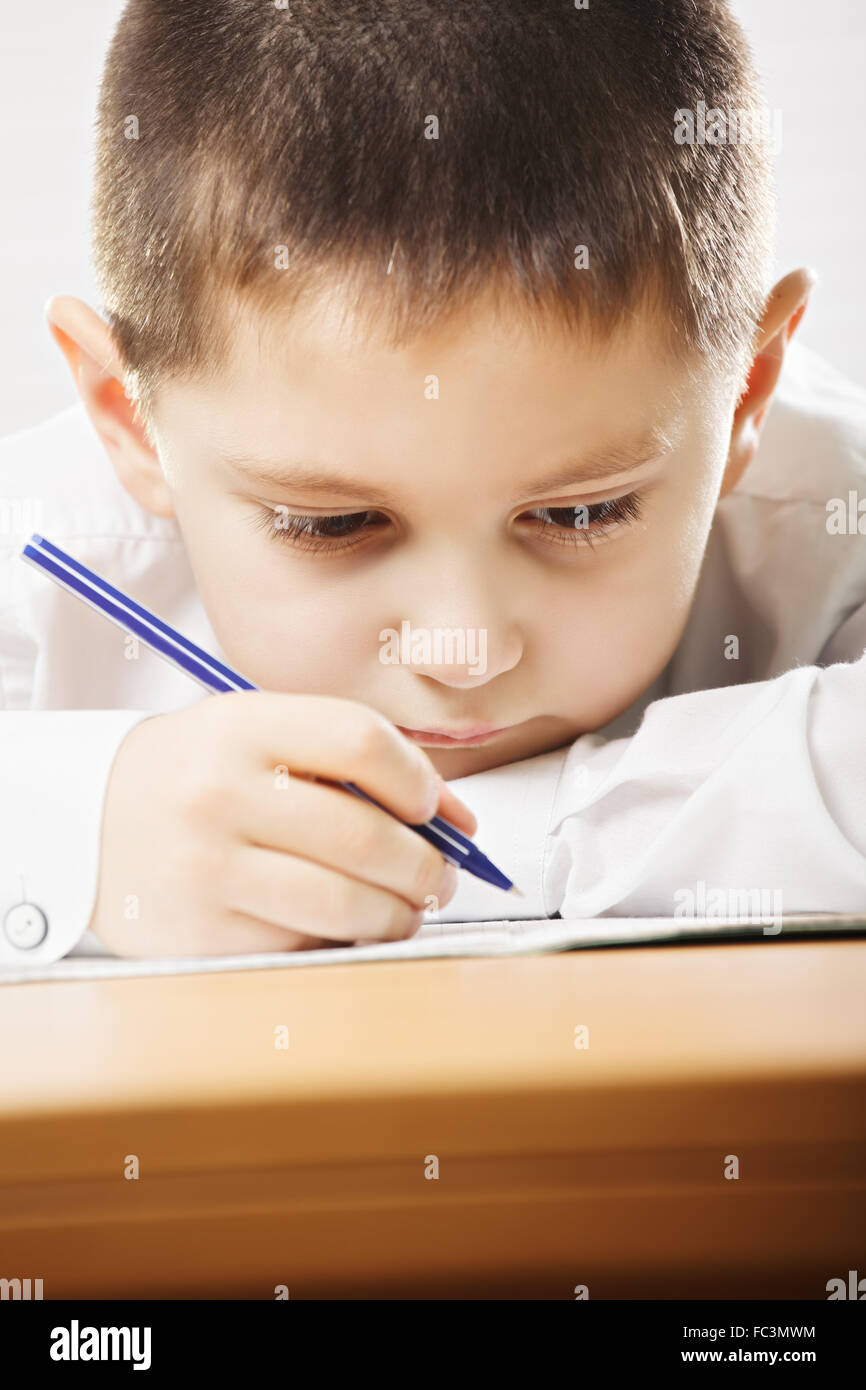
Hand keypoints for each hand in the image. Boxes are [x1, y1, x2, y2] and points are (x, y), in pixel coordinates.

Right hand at [88, 691, 477, 956]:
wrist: (86, 822)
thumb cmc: (199, 773)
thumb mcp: (258, 733)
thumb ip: (351, 760)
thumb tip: (457, 820)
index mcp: (240, 726)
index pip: (362, 741)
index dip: (421, 780)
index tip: (436, 808)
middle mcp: (218, 794)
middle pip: (367, 837)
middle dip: (428, 867)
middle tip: (442, 877)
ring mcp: (205, 870)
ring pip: (345, 905)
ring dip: (400, 916)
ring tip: (408, 908)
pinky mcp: (200, 935)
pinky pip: (304, 946)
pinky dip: (344, 943)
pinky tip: (346, 927)